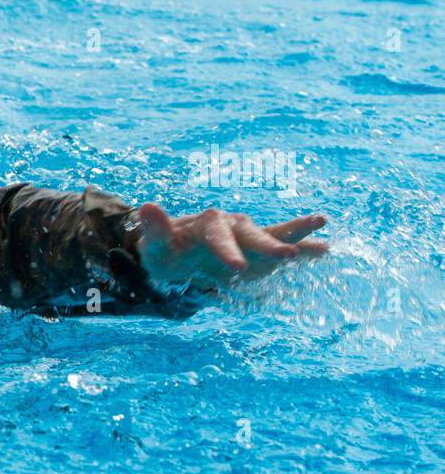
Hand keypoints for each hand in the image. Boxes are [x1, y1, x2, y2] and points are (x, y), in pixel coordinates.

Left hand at [135, 203, 328, 288]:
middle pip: (252, 234)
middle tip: (287, 255)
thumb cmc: (166, 251)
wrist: (177, 254)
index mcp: (206, 224)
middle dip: (268, 245)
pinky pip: (284, 244)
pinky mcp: (260, 249)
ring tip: (321, 227)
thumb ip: (156, 229)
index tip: (236, 267)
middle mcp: (232, 225)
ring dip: (296, 233)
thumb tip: (147, 206)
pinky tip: (326, 249)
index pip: (217, 235)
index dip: (227, 250)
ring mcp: (249, 235)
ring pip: (274, 233)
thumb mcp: (157, 245)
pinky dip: (305, 247)